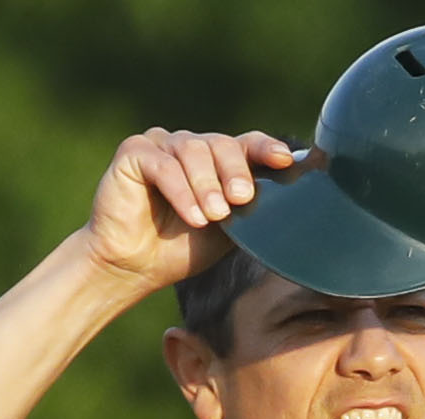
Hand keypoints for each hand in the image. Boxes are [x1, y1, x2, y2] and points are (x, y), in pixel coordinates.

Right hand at [82, 129, 296, 289]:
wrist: (134, 267)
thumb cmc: (181, 248)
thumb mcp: (228, 231)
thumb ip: (252, 211)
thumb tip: (291, 203)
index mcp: (215, 161)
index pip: (246, 145)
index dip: (266, 148)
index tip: (284, 159)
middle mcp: (190, 147)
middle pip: (222, 144)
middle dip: (235, 172)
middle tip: (241, 199)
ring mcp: (161, 145)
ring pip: (194, 151)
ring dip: (207, 186)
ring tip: (212, 217)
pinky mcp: (134, 153)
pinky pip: (164, 165)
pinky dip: (181, 191)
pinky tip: (192, 216)